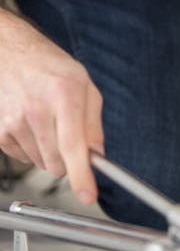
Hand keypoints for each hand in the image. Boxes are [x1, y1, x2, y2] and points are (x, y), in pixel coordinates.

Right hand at [0, 9, 103, 203]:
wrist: (14, 54)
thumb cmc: (52, 68)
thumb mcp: (85, 86)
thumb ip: (94, 123)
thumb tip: (98, 156)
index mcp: (64, 94)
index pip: (73, 145)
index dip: (82, 175)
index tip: (88, 195)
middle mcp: (37, 109)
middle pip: (58, 163)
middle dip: (69, 159)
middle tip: (68, 133)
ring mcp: (15, 121)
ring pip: (42, 164)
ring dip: (50, 153)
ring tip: (49, 123)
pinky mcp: (1, 131)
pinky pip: (25, 159)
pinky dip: (33, 149)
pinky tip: (33, 126)